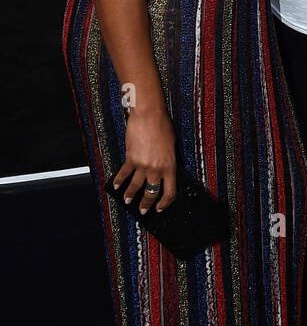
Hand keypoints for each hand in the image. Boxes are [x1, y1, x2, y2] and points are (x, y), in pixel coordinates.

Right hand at [113, 99, 176, 213]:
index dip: (165, 203)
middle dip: (146, 204)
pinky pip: (124, 173)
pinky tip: (116, 185)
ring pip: (135, 186)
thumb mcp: (172, 145)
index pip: (169, 192)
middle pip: (151, 192)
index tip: (160, 208)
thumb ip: (169, 160)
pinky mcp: (130, 158)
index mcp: (170, 166)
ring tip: (127, 201)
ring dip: (130, 195)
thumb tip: (165, 170)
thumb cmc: (163, 126)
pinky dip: (119, 180)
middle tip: (142, 210)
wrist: (149, 115)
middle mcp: (156, 168)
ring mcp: (142, 165)